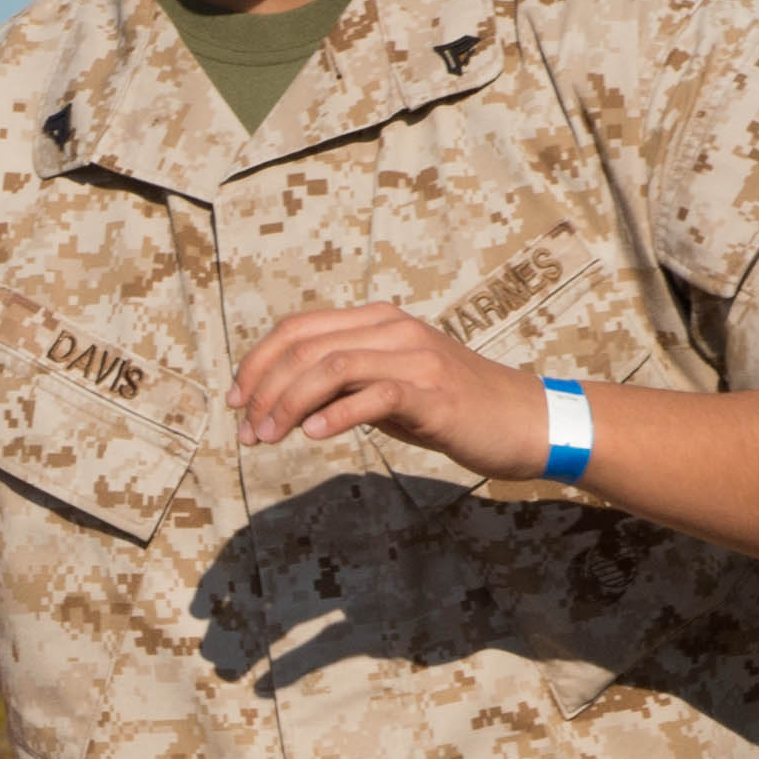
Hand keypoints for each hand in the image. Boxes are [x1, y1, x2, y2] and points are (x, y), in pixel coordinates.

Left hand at [231, 306, 549, 475]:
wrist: (522, 420)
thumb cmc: (451, 407)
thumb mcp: (389, 387)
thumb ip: (344, 383)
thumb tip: (284, 401)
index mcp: (378, 321)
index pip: (298, 329)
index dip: (257, 363)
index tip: (236, 400)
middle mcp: (393, 329)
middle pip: (305, 348)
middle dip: (264, 390)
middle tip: (246, 430)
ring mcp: (414, 358)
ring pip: (330, 368)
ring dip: (287, 405)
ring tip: (267, 437)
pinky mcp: (432, 393)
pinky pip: (372, 394)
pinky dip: (334, 415)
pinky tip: (310, 435)